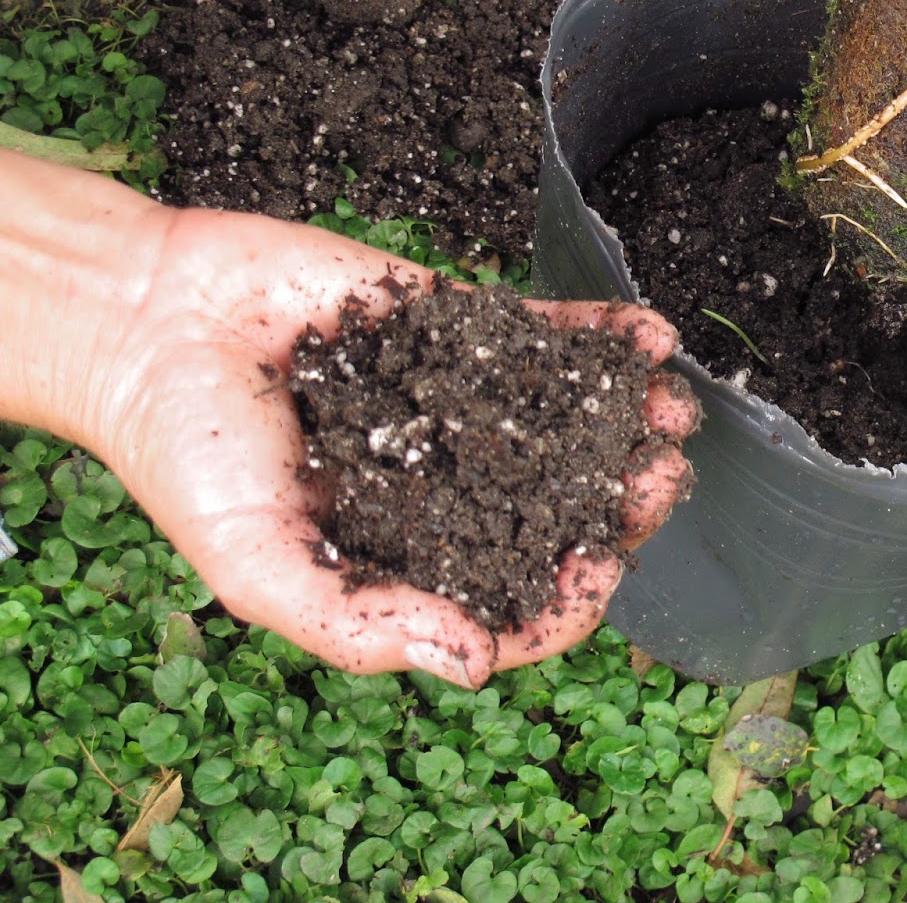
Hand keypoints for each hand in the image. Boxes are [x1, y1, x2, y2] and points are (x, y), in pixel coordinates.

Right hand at [1, 152, 697, 687]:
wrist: (151, 324)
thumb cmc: (187, 455)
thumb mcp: (256, 568)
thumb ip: (358, 624)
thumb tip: (475, 665)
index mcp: (408, 559)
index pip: (511, 598)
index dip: (564, 596)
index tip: (598, 570)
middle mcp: (446, 486)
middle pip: (560, 508)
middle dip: (621, 501)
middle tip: (661, 481)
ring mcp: (459, 406)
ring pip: (568, 423)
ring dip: (629, 421)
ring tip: (672, 414)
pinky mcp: (453, 328)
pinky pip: (541, 336)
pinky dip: (598, 336)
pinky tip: (648, 337)